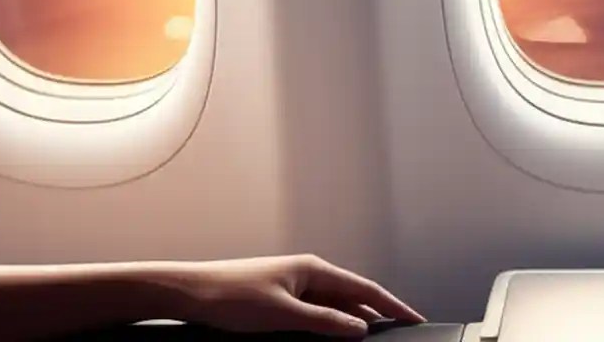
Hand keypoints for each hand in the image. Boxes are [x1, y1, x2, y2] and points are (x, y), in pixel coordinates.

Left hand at [176, 254, 424, 337]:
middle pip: (353, 297)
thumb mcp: (283, 315)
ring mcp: (292, 285)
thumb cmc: (229, 296)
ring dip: (353, 322)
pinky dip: (330, 325)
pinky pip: (315, 312)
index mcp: (313, 269)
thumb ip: (325, 321)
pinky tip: (332, 338)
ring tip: (373, 339)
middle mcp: (306, 274)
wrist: (188, 292)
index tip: (415, 318)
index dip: (394, 305)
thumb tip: (359, 327)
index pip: (365, 289)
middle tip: (401, 332)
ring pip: (334, 306)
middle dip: (378, 315)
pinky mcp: (278, 298)